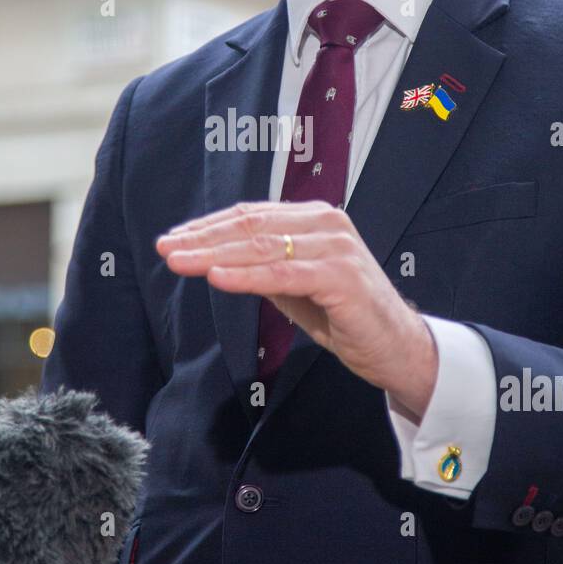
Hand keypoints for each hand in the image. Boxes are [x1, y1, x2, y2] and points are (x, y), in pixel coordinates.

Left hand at [155, 200, 437, 421]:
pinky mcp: (341, 276)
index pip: (251, 216)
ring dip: (214, 253)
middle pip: (251, 227)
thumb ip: (264, 266)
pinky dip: (246, 275)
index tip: (173, 239)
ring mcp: (335, 247)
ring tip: (180, 260)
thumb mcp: (296, 285)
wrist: (396, 347)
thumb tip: (216, 258)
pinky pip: (283, 274)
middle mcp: (326, 223)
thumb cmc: (346, 315)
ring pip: (262, 247)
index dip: (208, 226)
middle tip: (166, 248)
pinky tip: (216, 276)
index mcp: (314, 218)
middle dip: (202, 238)